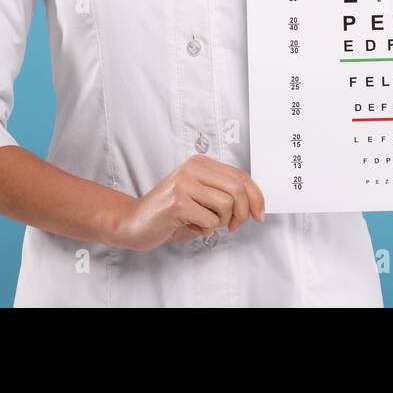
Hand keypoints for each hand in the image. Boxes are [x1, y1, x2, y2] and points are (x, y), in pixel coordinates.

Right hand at [111, 155, 266, 251]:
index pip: (241, 176)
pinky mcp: (178, 203)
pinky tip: (193, 227)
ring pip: (226, 205)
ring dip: (221, 222)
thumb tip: (253, 204)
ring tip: (206, 224)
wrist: (134, 222)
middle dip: (242, 213)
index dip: (256, 197)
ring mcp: (184, 184)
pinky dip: (206, 229)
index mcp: (200, 163)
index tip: (259, 214)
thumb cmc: (169, 212)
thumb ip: (223, 193)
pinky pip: (210, 220)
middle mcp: (193, 168)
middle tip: (234, 226)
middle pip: (238, 190)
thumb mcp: (200, 196)